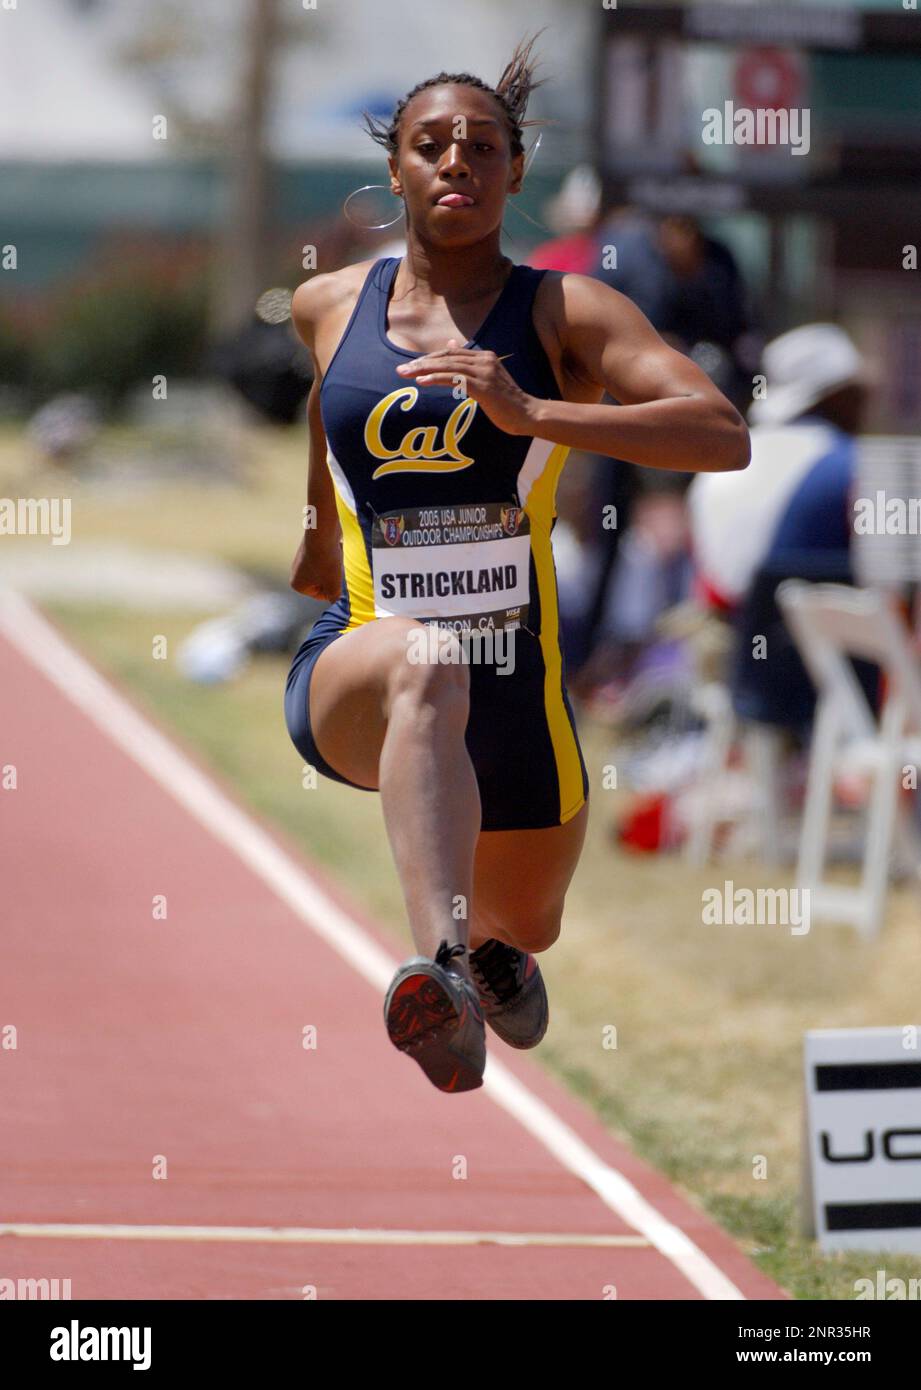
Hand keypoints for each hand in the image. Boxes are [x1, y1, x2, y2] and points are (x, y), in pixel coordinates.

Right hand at [290, 532, 341, 600]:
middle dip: (332, 577)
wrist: (322, 533)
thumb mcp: (333, 584)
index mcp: (298, 585)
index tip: (334, 578)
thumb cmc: (325, 561)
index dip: (332, 588)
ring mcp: (301, 560)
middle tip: (335, 568)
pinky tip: (333, 550)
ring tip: (334, 559)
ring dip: (333, 566)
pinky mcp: (309, 549)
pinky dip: (331, 555)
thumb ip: (334, 597)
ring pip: (325, 570)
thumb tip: (335, 601)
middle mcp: (296, 573)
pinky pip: (324, 558)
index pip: (321, 595)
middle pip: (322, 582)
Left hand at [395, 339, 535, 435]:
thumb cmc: (507, 402)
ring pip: (448, 366)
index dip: (430, 358)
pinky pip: (454, 380)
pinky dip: (436, 379)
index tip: (413, 366)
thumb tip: (450, 344)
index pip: (451, 352)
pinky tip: (422, 381)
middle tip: (401, 370)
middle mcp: (484, 360)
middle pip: (446, 357)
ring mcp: (484, 372)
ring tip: (406, 374)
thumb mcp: (487, 380)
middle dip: (421, 362)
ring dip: (424, 369)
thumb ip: (469, 366)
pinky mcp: (483, 387)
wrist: (527, 414)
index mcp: (484, 357)